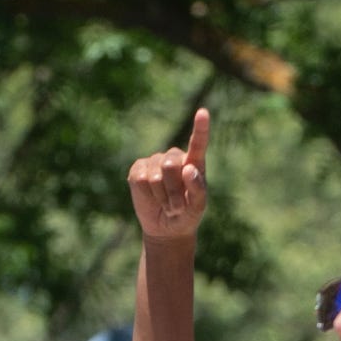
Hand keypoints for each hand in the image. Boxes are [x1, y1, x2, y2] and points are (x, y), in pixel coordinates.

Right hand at [127, 107, 209, 243]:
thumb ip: (198, 189)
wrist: (166, 228)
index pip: (198, 143)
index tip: (203, 112)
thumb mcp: (198, 207)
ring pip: (155, 175)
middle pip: (170, 165)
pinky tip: (151, 198)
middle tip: (176, 206)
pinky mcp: (138, 169)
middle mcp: (174, 157)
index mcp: (194, 162)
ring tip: (167, 205)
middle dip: (173, 191)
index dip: (200, 128)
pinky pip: (140, 179)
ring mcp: (155, 161)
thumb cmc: (187, 215)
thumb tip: (188, 169)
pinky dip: (146, 194)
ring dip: (162, 197)